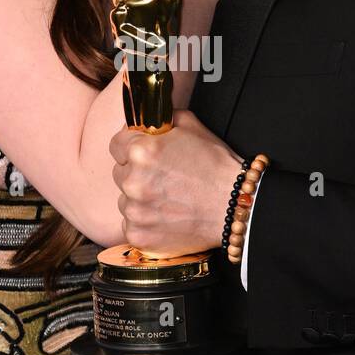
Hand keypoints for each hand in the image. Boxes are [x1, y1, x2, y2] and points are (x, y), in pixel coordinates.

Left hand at [110, 111, 241, 257]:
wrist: (237, 206)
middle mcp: (133, 181)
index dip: (132, 146)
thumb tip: (143, 118)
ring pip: (125, 199)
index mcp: (141, 150)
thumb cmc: (216, 167)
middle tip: (164, 177)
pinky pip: (131, 224)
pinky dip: (146, 221)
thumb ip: (160, 119)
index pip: (117, 144)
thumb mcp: (191, 125)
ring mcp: (134, 211)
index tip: (146, 153)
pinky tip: (168, 216)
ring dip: (141, 198)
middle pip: (120, 172)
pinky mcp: (138, 235)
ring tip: (169, 198)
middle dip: (137, 172)